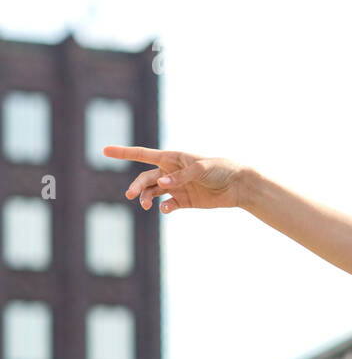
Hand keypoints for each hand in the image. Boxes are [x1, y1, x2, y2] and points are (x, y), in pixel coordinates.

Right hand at [103, 145, 247, 212]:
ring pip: (152, 193)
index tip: (104, 150)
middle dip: (136, 186)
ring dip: (145, 198)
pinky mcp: (184, 201)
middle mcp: (171, 172)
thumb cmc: (222, 169)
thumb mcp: (203, 168)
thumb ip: (182, 176)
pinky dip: (163, 207)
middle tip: (131, 195)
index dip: (123, 152)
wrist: (239, 185)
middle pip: (145, 178)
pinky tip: (167, 208)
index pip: (143, 154)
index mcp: (172, 158)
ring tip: (143, 205)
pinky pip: (167, 205)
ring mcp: (176, 187)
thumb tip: (162, 185)